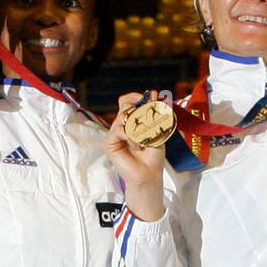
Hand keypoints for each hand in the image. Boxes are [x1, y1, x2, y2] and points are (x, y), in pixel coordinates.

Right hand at [104, 91, 167, 220]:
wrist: (149, 173)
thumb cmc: (153, 154)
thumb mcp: (157, 130)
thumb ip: (154, 113)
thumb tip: (154, 93)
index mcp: (131, 120)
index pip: (127, 101)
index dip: (135, 97)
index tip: (149, 99)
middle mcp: (121, 125)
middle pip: (125, 106)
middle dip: (140, 113)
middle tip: (149, 126)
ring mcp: (114, 133)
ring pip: (123, 117)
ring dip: (138, 129)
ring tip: (143, 142)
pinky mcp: (109, 142)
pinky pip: (119, 130)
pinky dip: (131, 136)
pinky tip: (136, 146)